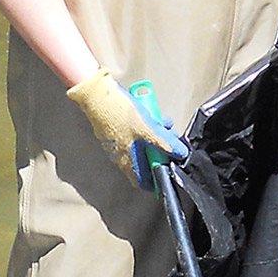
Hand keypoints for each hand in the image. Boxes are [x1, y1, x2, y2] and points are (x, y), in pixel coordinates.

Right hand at [67, 69, 187, 190]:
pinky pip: (135, 133)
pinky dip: (145, 126)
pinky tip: (150, 114)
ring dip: (155, 135)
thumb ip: (166, 143)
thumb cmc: (118, 113)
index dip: (158, 177)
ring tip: (162, 122)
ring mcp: (117, 142)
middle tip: (170, 137)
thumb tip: (180, 153)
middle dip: (161, 149)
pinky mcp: (116, 129)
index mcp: (127, 161)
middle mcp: (120, 155)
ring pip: (142, 144)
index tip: (169, 168)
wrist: (97, 94)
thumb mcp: (148, 128)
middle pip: (146, 160)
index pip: (144, 181)